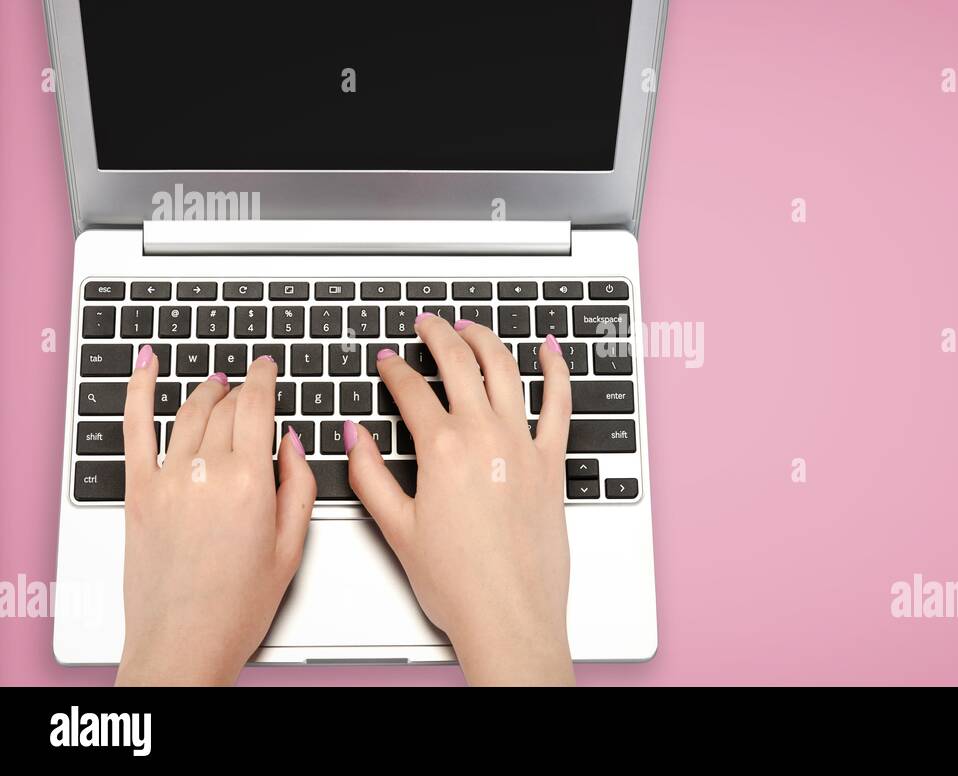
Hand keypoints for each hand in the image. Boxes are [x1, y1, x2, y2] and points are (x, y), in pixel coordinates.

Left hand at [115, 349, 314, 685]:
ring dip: (205, 390)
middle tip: (248, 383)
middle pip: (224, 407)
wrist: (183, 642)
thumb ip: (299, 485)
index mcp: (251, 483)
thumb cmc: (238, 606)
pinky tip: (145, 366)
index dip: (264, 378)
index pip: (257, 407)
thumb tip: (292, 442)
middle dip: (240, 389)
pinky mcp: (137, 493)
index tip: (267, 367)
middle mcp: (207, 473)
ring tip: (215, 383)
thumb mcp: (291, 546)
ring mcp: (166, 480)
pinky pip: (134, 428)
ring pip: (188, 413)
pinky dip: (138, 391)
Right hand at [345, 315, 573, 685]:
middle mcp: (485, 436)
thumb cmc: (456, 582)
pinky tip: (550, 349)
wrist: (509, 613)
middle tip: (426, 323)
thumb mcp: (396, 527)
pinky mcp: (552, 462)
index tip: (387, 360)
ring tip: (471, 326)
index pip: (411, 390)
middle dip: (438, 335)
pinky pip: (560, 403)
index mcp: (442, 450)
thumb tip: (354, 434)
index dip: (393, 369)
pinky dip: (556, 370)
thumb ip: (370, 474)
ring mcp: (524, 445)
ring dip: (486, 340)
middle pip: (460, 364)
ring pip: (507, 371)